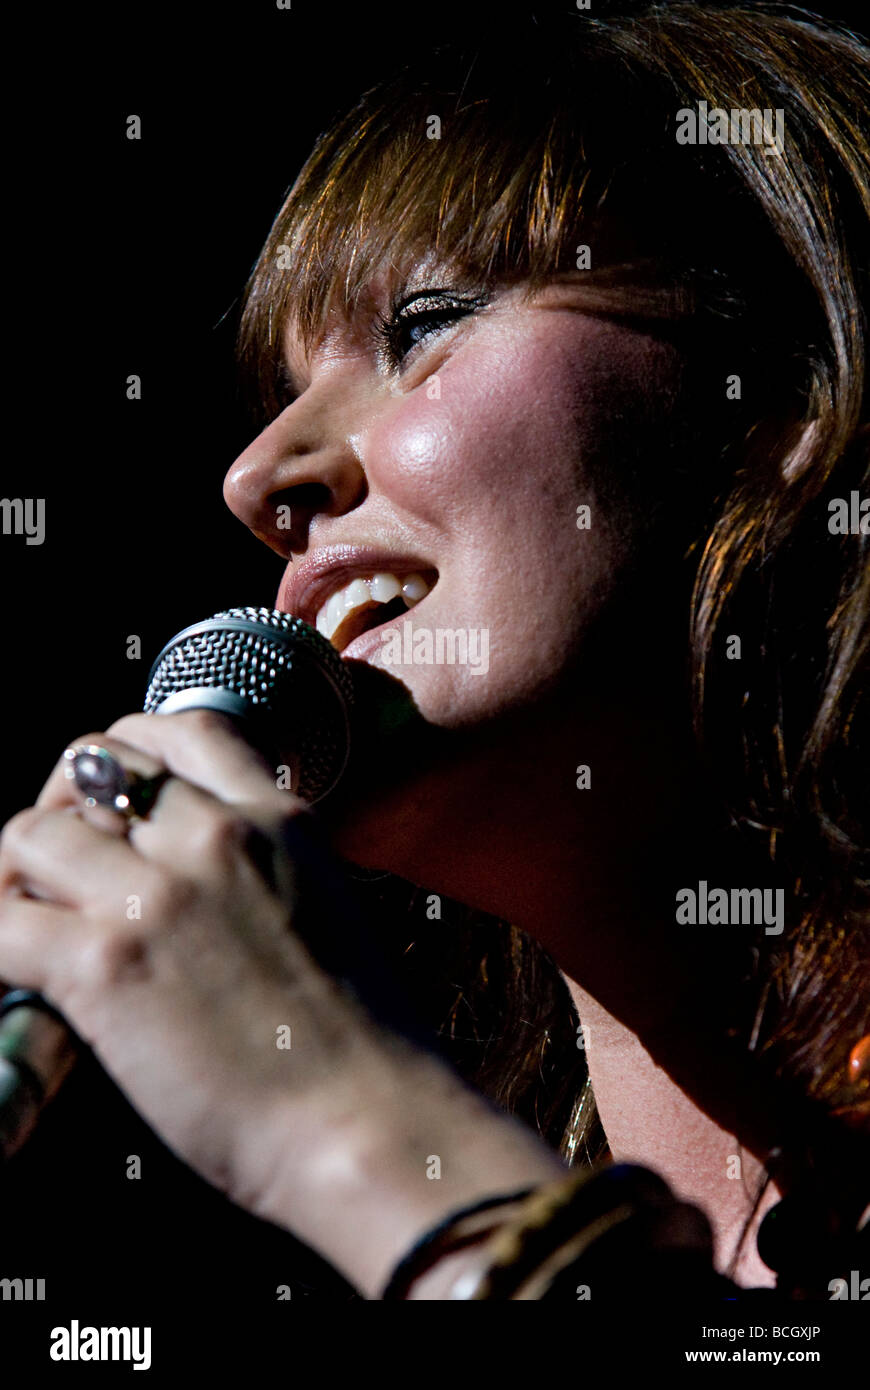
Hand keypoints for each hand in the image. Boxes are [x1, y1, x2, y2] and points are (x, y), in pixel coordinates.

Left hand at [0, 710, 429, 1215]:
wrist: (368, 1124)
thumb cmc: (359, 1044)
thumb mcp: (323, 909)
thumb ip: (258, 870)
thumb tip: (178, 875)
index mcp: (277, 820)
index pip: (178, 731)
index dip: (127, 755)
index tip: (108, 797)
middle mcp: (214, 836)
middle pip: (92, 763)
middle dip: (63, 805)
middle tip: (58, 867)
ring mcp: (155, 894)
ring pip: (31, 832)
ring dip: (18, 877)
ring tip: (31, 926)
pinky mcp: (101, 964)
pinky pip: (0, 919)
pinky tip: (12, 976)